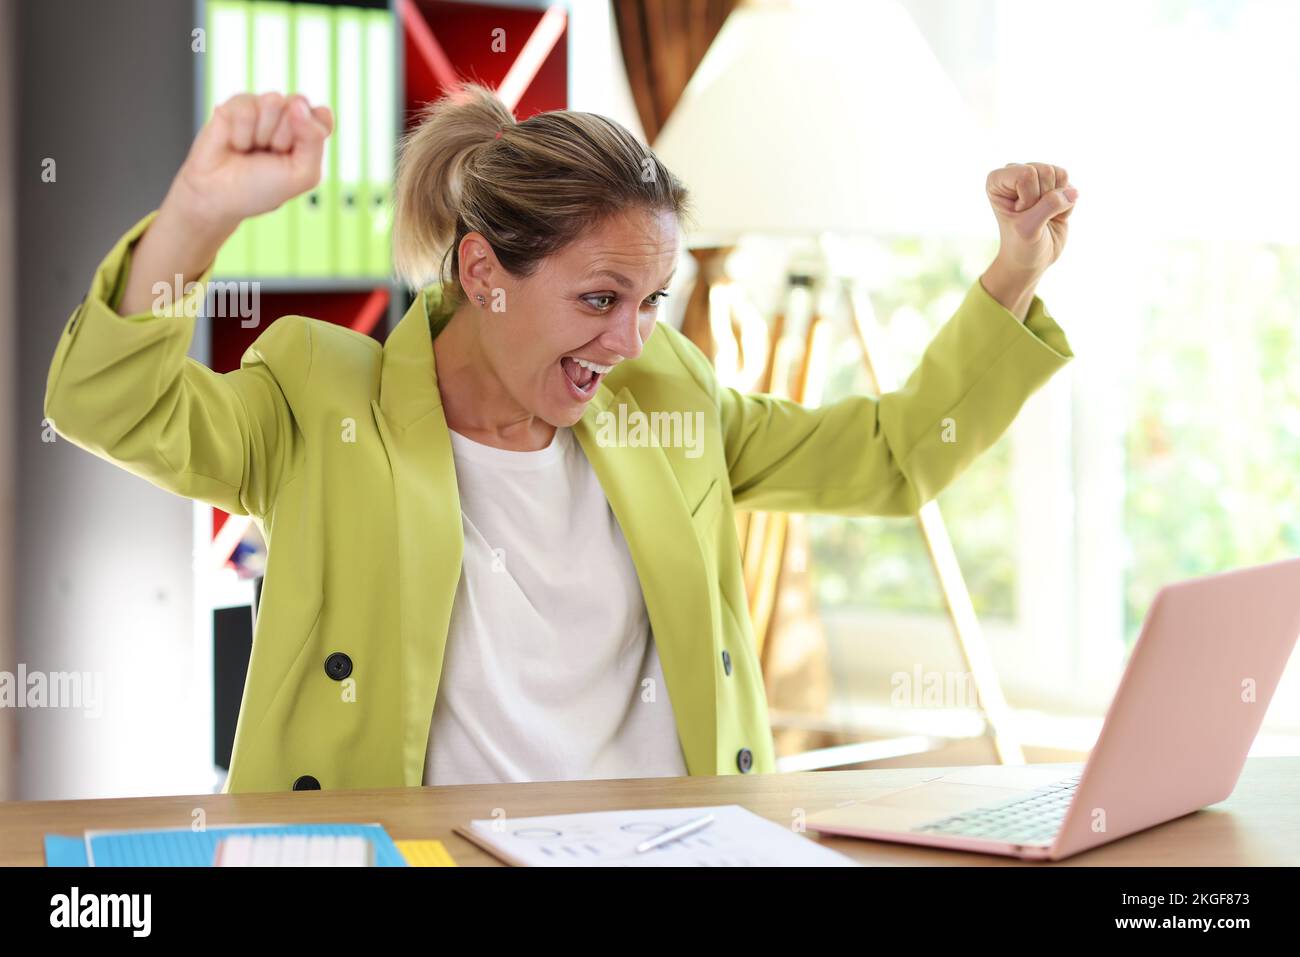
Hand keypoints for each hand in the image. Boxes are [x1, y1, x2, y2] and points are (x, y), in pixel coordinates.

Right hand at [169, 92, 333, 231]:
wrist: (219, 195)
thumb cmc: (262, 188)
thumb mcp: (303, 174)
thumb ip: (314, 139)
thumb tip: (298, 103)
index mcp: (308, 134)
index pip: (322, 115)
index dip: (310, 134)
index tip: (295, 155)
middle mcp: (286, 117)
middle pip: (299, 104)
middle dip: (285, 136)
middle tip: (270, 154)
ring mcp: (261, 109)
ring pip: (273, 100)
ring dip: (262, 133)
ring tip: (253, 149)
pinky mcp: (236, 105)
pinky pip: (246, 107)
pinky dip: (241, 132)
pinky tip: (236, 144)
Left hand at [985, 162, 1077, 279]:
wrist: (1032, 259)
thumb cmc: (1021, 245)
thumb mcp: (1029, 228)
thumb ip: (1049, 206)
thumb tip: (1073, 192)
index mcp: (997, 180)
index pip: (1027, 174)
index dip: (1030, 199)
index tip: (1020, 215)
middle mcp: (1015, 173)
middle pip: (1045, 171)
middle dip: (1044, 199)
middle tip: (1033, 216)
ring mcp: (1036, 177)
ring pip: (1060, 174)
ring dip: (1057, 201)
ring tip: (1043, 215)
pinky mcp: (1054, 185)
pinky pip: (1070, 186)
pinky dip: (1066, 205)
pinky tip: (1054, 215)